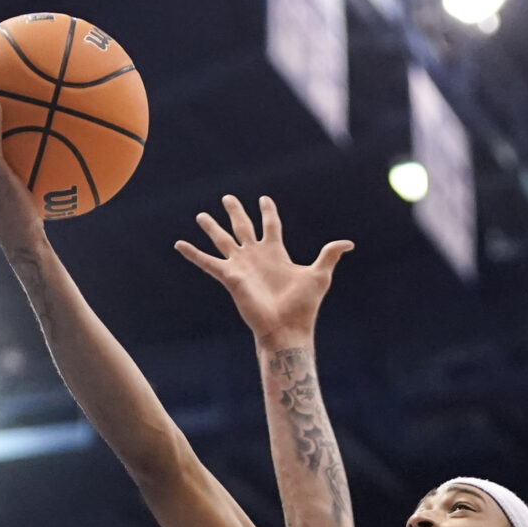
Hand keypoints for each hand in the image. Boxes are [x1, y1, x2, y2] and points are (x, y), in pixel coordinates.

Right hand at [175, 195, 351, 344]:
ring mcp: (241, 266)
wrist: (287, 328)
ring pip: (223, 240)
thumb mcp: (319, 275)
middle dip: (236, 212)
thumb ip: (329, 255)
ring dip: (212, 227)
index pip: (271, 225)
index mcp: (277, 253)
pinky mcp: (230, 277)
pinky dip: (193, 254)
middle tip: (228, 198)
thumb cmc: (304, 306)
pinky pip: (207, 262)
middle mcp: (257, 257)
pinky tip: (179, 244)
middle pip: (243, 227)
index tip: (264, 199)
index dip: (268, 212)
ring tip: (201, 215)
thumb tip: (349, 243)